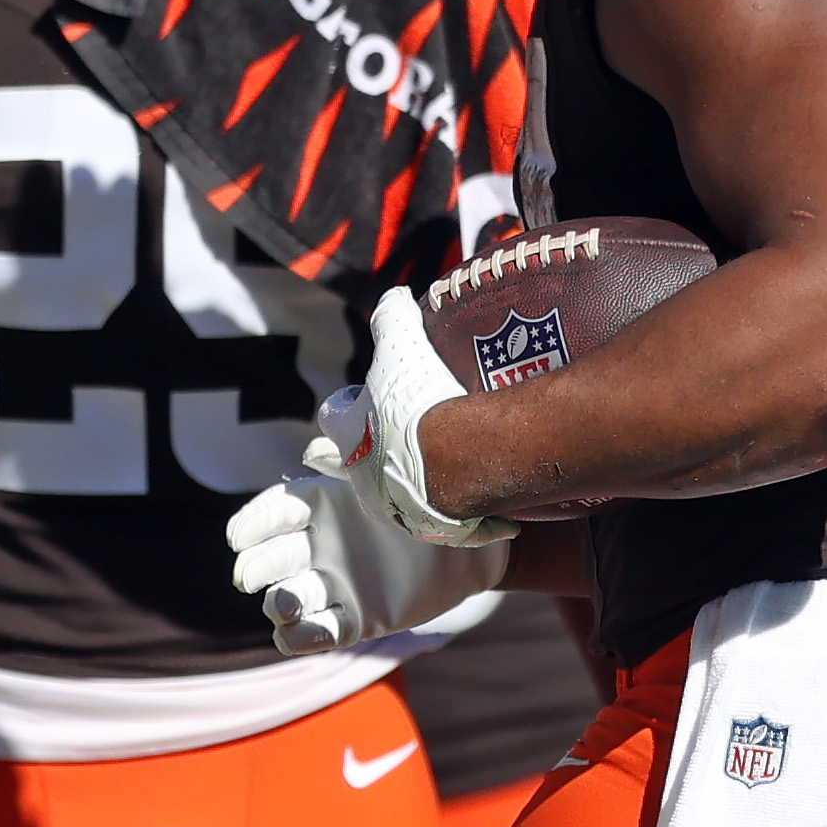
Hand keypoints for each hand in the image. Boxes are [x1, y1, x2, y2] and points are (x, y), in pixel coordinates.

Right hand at [229, 471, 513, 655]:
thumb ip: (352, 460)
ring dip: (279, 603)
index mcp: (320, 504)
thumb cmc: (426, 499)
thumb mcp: (387, 474)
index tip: (239, 537)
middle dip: (256, 567)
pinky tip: (298, 629)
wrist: (473, 542)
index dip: (252, 525)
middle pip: (272, 559)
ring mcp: (334, 584)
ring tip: (286, 600)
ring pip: (288, 600)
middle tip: (250, 575)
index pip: (272, 513)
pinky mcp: (355, 619)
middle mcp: (319, 546)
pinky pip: (318, 634)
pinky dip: (302, 637)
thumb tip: (311, 452)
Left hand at [317, 289, 518, 548]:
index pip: (337, 418)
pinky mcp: (438, 530)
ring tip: (452, 468)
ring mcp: (402, 509)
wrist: (457, 455)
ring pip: (408, 498)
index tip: (369, 398)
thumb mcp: (402, 345)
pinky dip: (470, 518)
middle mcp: (369, 480)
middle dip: (387, 452)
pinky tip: (489, 510)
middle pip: (368, 465)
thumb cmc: (421, 400)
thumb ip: (391, 317)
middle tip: (416, 434)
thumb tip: (395, 296)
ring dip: (425, 485)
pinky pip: (455, 526)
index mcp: (353, 437)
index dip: (350, 406)